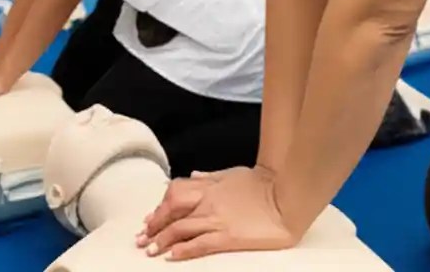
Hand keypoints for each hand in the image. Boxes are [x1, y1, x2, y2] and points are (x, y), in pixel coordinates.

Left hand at [137, 166, 296, 260]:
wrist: (287, 196)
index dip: (159, 208)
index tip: (149, 219)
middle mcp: (208, 202)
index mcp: (210, 187)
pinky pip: (200, 244)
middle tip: (141, 238)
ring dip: (162, 240)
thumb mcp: (233, 173)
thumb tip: (193, 175)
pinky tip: (172, 256)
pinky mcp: (229, 237)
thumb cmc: (264, 184)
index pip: (175, 195)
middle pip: (172, 212)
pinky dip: (183, 250)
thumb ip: (210, 176)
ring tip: (150, 250)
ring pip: (181, 229)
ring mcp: (217, 219)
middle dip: (154, 225)